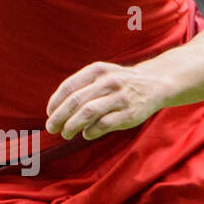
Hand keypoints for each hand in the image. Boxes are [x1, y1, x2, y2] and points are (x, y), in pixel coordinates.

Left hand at [45, 61, 164, 140]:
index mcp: (98, 70)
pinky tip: (86, 134)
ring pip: (88, 113)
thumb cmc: (120, 82)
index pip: (69, 86)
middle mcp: (108, 81)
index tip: (49, 113)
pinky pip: (104, 124)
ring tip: (65, 134)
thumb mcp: (102, 74)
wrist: (154, 83)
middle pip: (76, 101)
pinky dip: (91, 131)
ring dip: (72, 126)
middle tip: (51, 128)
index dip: (55, 102)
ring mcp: (120, 97)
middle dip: (59, 117)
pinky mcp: (129, 113)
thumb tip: (56, 109)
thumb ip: (81, 86)